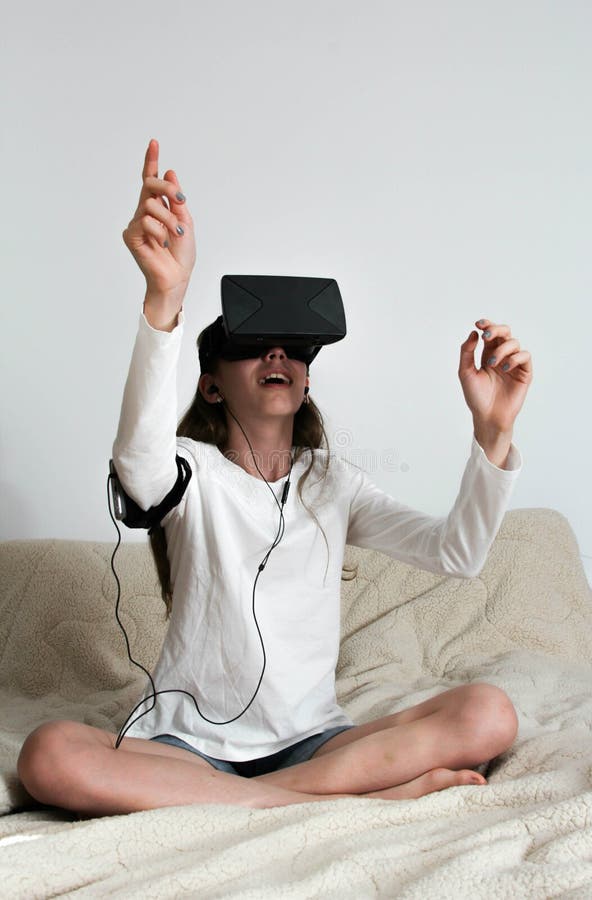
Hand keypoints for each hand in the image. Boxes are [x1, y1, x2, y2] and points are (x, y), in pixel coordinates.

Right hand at [122, 139, 195, 302]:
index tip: (154, 143)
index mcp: (158, 208)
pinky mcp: (131, 236)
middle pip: (149, 185)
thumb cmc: (180, 255)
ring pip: (150, 205)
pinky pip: (145, 222)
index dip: (152, 161)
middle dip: (166, 188)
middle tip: (179, 199)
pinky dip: (159, 232)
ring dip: (168, 219)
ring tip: (175, 235)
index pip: (151, 181)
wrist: (176, 278)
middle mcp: (144, 213)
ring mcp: (136, 224)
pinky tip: (163, 244)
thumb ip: (175, 198)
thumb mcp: (185, 221)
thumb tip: (170, 173)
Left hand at [458, 318, 532, 434]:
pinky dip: (515, 358)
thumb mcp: (465, 372)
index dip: (487, 325)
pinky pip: (525, 357)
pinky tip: (505, 368)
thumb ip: (467, 352)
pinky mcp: (524, 373)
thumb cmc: (475, 397)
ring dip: (502, 349)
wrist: (487, 416)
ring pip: (514, 343)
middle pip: (505, 333)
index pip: (490, 335)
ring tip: (492, 363)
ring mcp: (514, 364)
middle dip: (496, 330)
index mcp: (488, 355)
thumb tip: (474, 333)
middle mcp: (502, 357)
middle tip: (487, 336)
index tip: (479, 324)